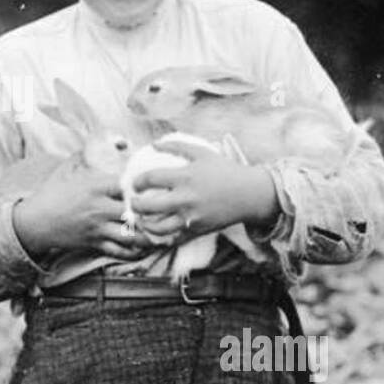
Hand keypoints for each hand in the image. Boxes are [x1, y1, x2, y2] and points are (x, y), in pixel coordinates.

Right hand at [12, 163, 149, 261]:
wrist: (35, 221)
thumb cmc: (52, 194)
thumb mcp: (67, 170)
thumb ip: (85, 157)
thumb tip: (104, 142)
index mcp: (95, 186)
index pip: (127, 185)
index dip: (140, 187)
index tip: (147, 187)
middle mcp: (99, 207)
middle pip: (135, 212)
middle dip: (150, 213)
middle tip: (162, 212)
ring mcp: (98, 227)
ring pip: (131, 235)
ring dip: (147, 235)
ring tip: (157, 232)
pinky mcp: (94, 243)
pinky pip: (120, 251)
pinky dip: (133, 252)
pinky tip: (142, 248)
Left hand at [129, 139, 279, 237]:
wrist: (249, 194)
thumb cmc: (225, 171)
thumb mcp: (202, 152)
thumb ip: (176, 146)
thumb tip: (153, 144)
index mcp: (185, 177)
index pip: (150, 179)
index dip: (137, 181)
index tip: (135, 183)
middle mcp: (186, 199)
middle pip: (148, 207)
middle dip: (135, 205)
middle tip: (133, 202)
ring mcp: (191, 218)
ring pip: (158, 228)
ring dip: (144, 224)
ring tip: (141, 219)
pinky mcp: (197, 231)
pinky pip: (173, 239)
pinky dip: (161, 237)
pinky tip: (156, 230)